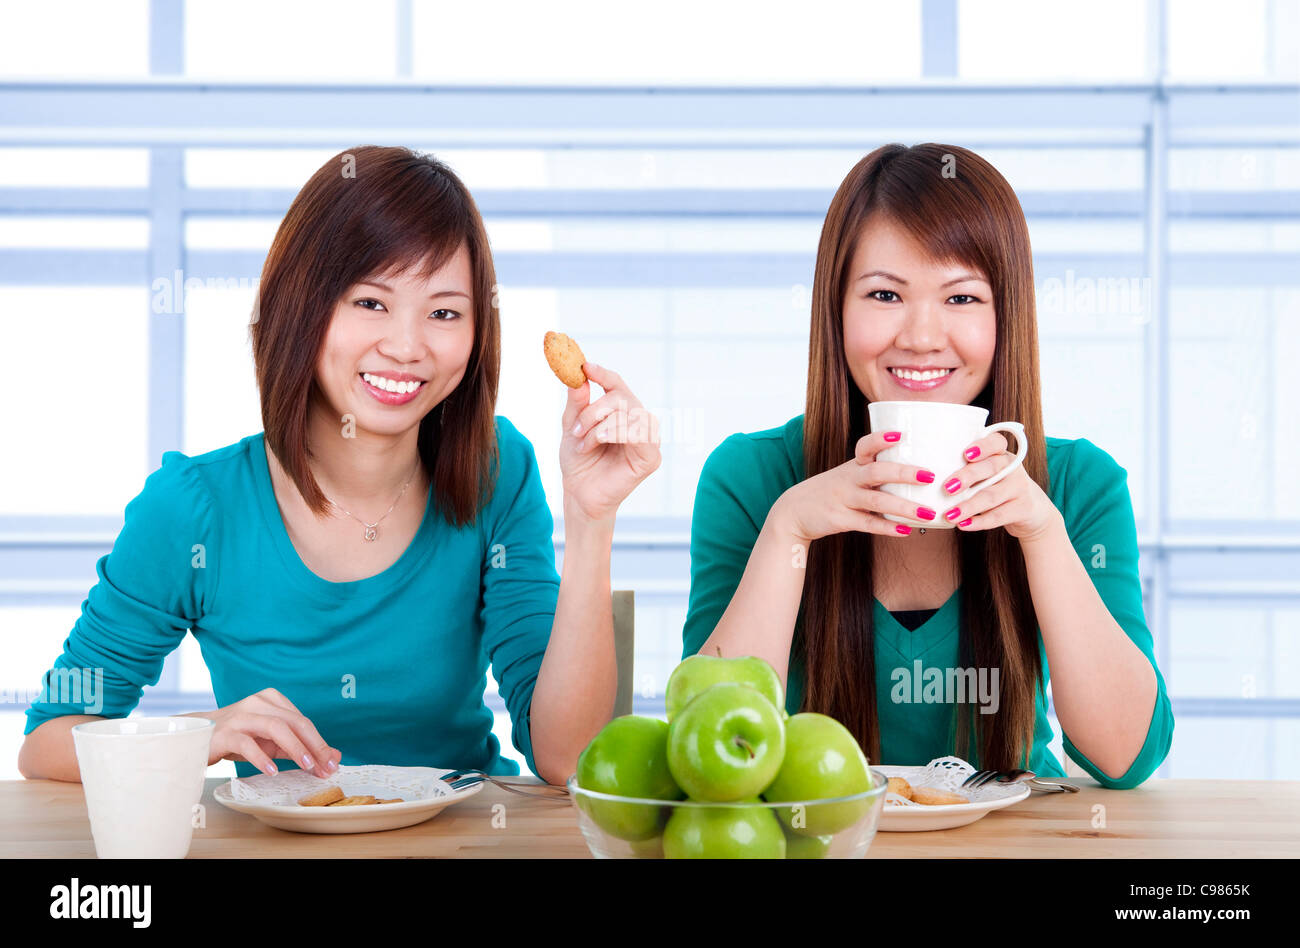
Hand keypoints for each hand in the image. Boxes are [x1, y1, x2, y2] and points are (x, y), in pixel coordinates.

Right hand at [191, 688, 339, 776]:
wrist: (195, 738)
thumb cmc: (237, 739)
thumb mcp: (270, 743)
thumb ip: (299, 747)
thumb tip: (333, 756)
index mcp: (272, 700)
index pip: (302, 721)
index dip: (320, 742)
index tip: (332, 763)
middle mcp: (258, 702)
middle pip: (294, 722)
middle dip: (314, 745)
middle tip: (326, 766)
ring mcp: (240, 715)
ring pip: (275, 727)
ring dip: (295, 747)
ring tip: (307, 765)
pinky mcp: (224, 732)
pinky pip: (247, 743)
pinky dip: (263, 758)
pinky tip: (272, 771)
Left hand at [561, 362, 661, 523]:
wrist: (579, 494)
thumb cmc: (578, 462)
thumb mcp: (572, 428)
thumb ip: (577, 403)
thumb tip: (579, 376)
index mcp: (621, 414)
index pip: (618, 386)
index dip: (604, 375)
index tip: (585, 367)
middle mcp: (638, 423)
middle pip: (623, 397)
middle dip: (595, 410)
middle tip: (576, 428)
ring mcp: (648, 440)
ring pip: (630, 413)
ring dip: (601, 425)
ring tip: (584, 443)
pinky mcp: (651, 458)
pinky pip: (639, 434)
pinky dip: (615, 433)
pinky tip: (600, 441)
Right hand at [771, 429, 938, 542]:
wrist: (793, 512)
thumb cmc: (830, 492)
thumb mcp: (847, 475)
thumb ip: (873, 473)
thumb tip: (915, 473)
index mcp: (852, 465)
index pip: (865, 446)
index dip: (881, 439)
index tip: (901, 434)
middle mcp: (848, 479)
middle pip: (876, 472)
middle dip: (904, 473)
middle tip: (929, 476)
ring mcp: (844, 499)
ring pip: (876, 501)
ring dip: (904, 507)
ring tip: (928, 513)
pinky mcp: (841, 520)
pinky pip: (867, 524)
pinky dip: (887, 527)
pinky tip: (905, 531)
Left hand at [934, 430, 1061, 540]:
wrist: (1030, 509)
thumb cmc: (995, 487)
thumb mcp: (986, 474)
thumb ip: (965, 469)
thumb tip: (925, 476)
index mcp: (1000, 453)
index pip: (996, 442)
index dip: (982, 446)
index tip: (965, 454)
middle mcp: (1012, 467)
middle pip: (990, 468)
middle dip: (967, 477)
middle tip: (947, 488)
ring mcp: (1020, 487)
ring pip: (991, 496)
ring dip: (968, 506)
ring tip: (949, 515)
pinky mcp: (1023, 508)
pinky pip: (998, 516)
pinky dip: (979, 522)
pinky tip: (963, 525)